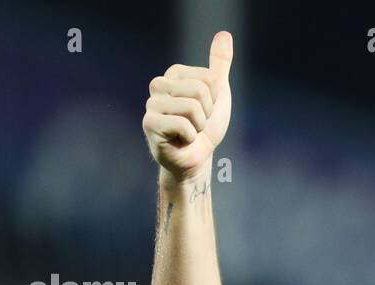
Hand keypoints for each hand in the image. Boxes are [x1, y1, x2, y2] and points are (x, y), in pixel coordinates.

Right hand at [143, 31, 233, 182]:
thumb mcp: (218, 92)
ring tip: (189, 133)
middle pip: (201, 90)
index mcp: (174, 74)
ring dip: (199, 127)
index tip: (204, 111)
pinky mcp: (150, 124)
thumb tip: (225, 35)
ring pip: (193, 107)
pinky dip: (190, 138)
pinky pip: (184, 125)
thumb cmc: (206, 127)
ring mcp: (151, 104)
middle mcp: (158, 85)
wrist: (197, 159)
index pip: (210, 79)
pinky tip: (181, 141)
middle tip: (197, 124)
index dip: (215, 100)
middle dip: (207, 114)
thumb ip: (219, 65)